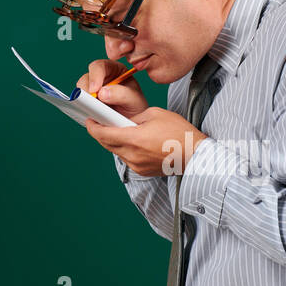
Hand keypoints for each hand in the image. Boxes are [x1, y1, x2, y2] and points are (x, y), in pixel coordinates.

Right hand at [75, 59, 148, 119]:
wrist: (133, 121)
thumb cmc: (136, 107)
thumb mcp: (134, 100)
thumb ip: (121, 94)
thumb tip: (102, 93)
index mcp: (115, 70)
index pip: (100, 66)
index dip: (95, 76)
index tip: (94, 90)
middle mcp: (102, 77)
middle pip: (87, 77)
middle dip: (86, 89)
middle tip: (90, 101)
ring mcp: (94, 90)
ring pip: (81, 90)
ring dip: (84, 99)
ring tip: (93, 109)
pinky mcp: (88, 102)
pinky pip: (81, 102)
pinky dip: (83, 107)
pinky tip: (91, 113)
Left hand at [84, 107, 207, 176]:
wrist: (196, 155)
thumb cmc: (179, 133)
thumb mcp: (155, 114)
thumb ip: (134, 117)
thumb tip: (123, 120)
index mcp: (133, 139)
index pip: (103, 134)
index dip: (92, 127)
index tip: (89, 119)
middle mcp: (132, 155)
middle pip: (106, 144)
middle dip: (101, 133)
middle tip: (100, 122)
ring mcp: (136, 165)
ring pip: (117, 152)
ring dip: (115, 141)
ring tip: (120, 130)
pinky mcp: (142, 171)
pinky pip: (127, 158)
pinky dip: (126, 149)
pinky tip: (134, 141)